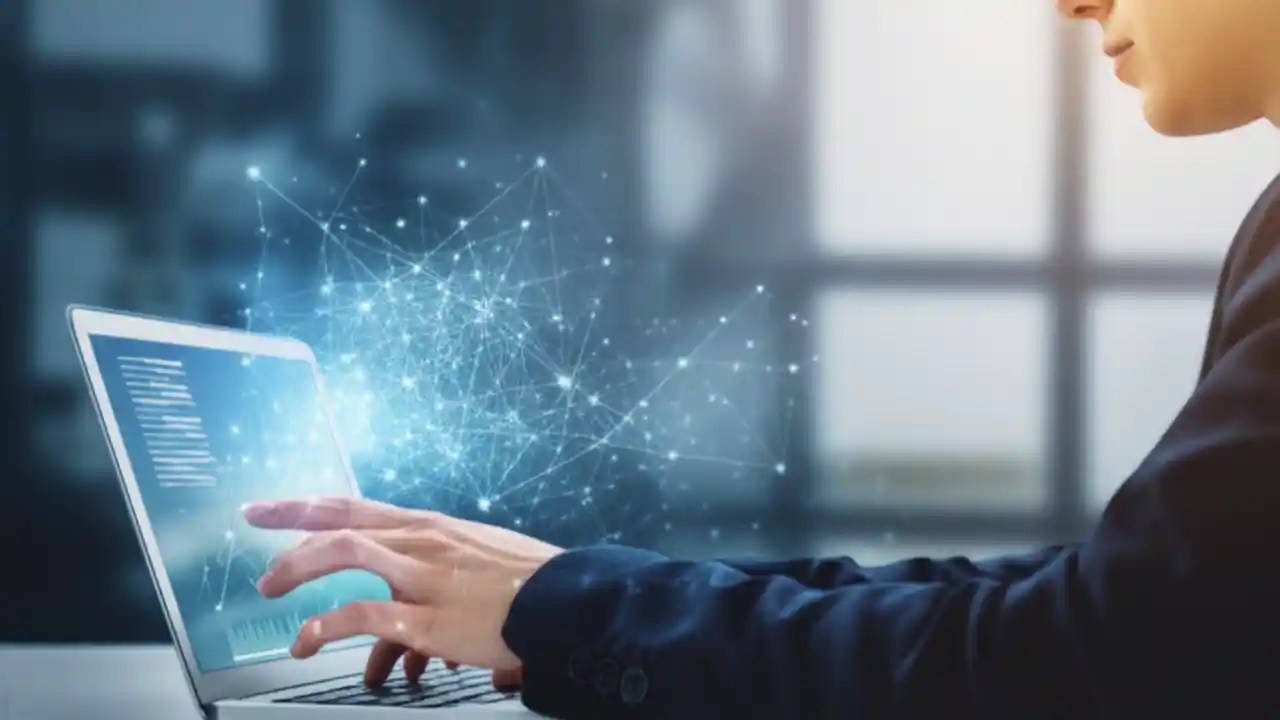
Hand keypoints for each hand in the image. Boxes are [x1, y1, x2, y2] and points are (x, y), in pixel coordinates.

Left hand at [242, 496, 562, 688]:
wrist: (566, 601)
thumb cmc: (525, 580)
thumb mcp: (475, 554)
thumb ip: (435, 563)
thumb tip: (410, 588)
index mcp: (429, 526)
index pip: (354, 505)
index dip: (304, 505)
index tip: (268, 506)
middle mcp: (422, 541)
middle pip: (340, 519)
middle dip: (287, 520)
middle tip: (252, 525)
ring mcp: (425, 577)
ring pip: (345, 553)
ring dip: (298, 568)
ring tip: (271, 590)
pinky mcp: (432, 617)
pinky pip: (367, 615)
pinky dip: (328, 624)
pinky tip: (307, 637)